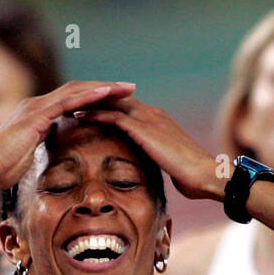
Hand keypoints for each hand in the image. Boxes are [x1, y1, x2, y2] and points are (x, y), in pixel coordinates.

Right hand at [0, 80, 136, 190]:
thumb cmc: (0, 170)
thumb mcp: (27, 157)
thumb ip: (40, 149)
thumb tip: (50, 154)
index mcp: (38, 114)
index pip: (72, 101)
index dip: (95, 100)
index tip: (118, 102)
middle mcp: (38, 104)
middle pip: (78, 90)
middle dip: (105, 89)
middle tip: (129, 88)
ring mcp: (37, 107)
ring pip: (77, 91)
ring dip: (104, 88)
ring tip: (126, 88)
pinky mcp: (37, 116)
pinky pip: (68, 102)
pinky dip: (89, 96)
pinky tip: (108, 94)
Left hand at [84, 96, 219, 200]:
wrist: (205, 174)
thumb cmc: (191, 176)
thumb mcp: (168, 164)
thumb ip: (154, 159)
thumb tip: (145, 169)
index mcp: (157, 120)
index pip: (126, 107)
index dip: (106, 107)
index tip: (86, 109)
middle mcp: (152, 113)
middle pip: (116, 99)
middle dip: (93, 99)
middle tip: (71, 101)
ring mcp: (148, 118)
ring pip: (112, 102)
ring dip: (89, 102)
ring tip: (68, 105)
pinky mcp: (144, 128)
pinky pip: (114, 116)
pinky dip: (95, 114)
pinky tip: (79, 116)